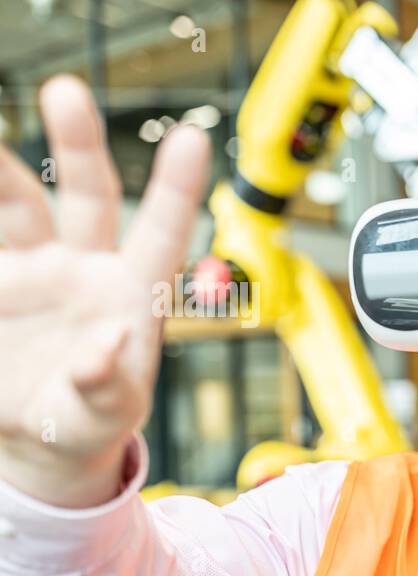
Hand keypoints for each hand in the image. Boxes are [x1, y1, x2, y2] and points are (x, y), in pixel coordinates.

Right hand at [0, 75, 209, 506]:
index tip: (195, 139)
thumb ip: (108, 385)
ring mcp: (35, 270)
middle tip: (66, 91)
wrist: (34, 439)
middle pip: (88, 196)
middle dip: (79, 144)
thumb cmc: (90, 422)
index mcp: (136, 295)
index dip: (177, 188)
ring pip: (19, 206)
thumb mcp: (106, 416)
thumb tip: (109, 346)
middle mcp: (87, 268)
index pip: (163, 232)